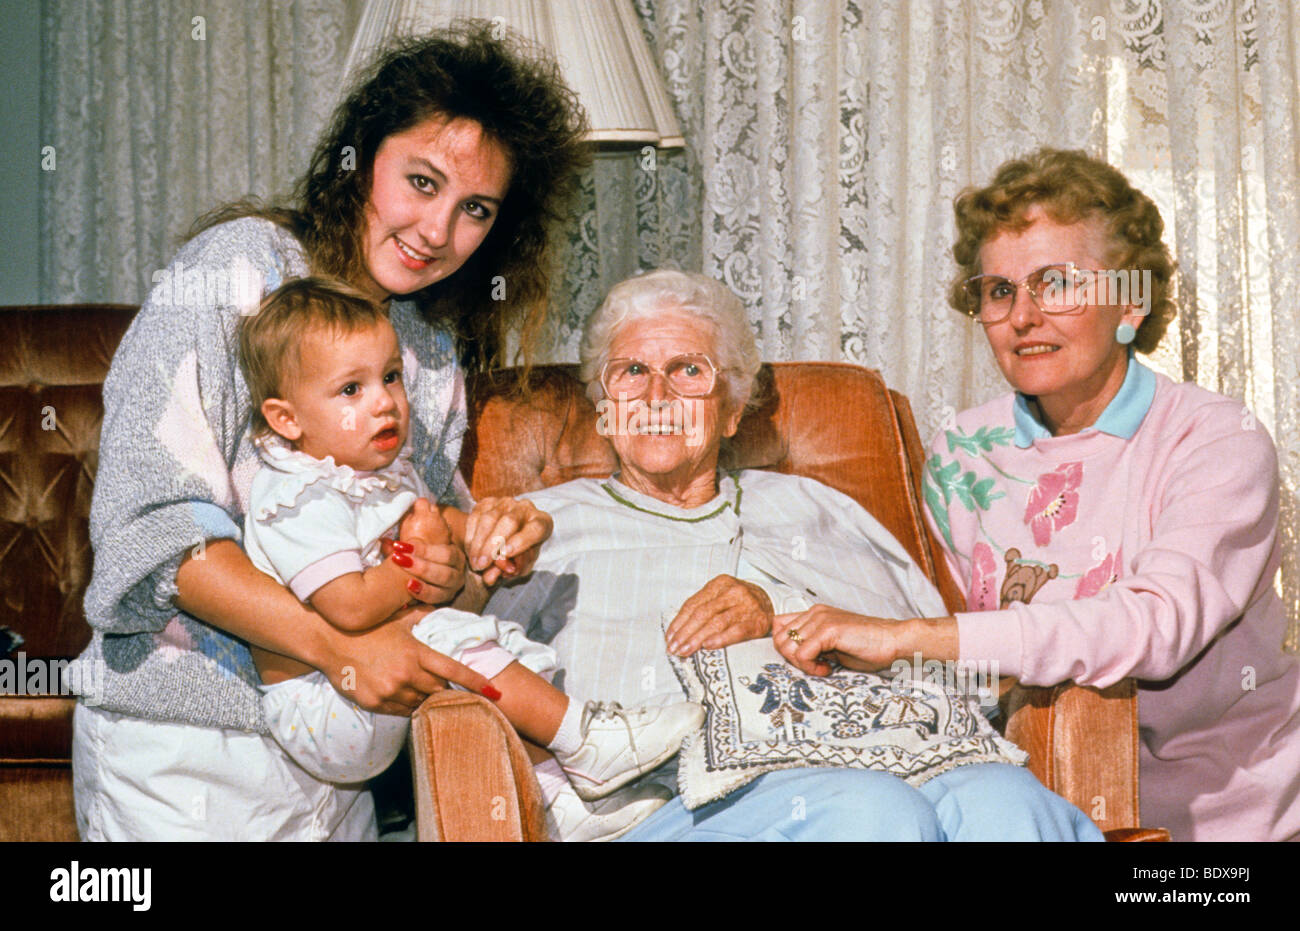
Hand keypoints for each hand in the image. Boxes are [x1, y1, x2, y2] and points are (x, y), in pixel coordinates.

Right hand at [320, 605, 491, 714]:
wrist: (331, 640)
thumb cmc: (369, 628)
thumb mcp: (398, 619)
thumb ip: (422, 615)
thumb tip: (438, 608)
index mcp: (417, 652)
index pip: (454, 671)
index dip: (477, 683)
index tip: (495, 692)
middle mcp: (407, 674)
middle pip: (440, 691)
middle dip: (446, 690)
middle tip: (446, 687)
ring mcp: (391, 691)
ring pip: (421, 704)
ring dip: (425, 699)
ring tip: (418, 688)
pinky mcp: (376, 703)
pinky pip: (401, 712)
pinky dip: (406, 705)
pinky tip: (401, 694)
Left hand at [384, 499, 465, 604]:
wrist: (418, 572)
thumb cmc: (419, 551)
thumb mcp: (419, 532)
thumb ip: (421, 518)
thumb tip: (419, 501)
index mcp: (454, 554)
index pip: (446, 552)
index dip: (425, 549)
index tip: (401, 545)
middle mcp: (457, 571)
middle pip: (445, 570)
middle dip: (422, 564)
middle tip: (400, 558)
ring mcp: (451, 587)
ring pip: (442, 585)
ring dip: (422, 578)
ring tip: (404, 574)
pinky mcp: (444, 599)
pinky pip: (436, 599)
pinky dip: (424, 593)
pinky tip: (409, 587)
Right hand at [463, 496, 552, 585]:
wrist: (510, 535)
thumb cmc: (520, 553)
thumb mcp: (521, 565)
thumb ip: (508, 571)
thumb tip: (488, 578)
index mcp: (542, 522)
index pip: (536, 529)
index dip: (521, 541)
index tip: (506, 554)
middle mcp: (525, 508)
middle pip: (509, 522)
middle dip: (492, 545)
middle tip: (481, 566)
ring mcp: (506, 503)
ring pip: (489, 519)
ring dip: (478, 543)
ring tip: (474, 563)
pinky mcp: (487, 502)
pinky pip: (475, 516)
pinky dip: (471, 536)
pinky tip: (470, 551)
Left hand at [666, 575, 774, 656]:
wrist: (771, 602)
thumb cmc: (739, 603)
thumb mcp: (721, 597)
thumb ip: (702, 608)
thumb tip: (677, 632)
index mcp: (720, 584)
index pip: (693, 604)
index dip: (679, 622)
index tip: (669, 637)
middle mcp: (733, 592)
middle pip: (702, 613)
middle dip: (685, 633)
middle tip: (674, 648)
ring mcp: (746, 606)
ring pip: (716, 622)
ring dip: (697, 639)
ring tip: (685, 650)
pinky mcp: (757, 621)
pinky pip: (736, 631)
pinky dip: (720, 639)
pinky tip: (708, 646)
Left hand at [772, 606, 905, 675]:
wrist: (894, 641)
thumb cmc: (868, 647)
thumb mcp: (832, 645)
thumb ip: (812, 645)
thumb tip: (793, 656)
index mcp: (814, 614)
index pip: (778, 625)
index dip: (785, 647)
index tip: (804, 661)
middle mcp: (814, 613)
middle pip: (778, 638)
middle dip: (791, 659)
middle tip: (814, 666)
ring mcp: (821, 619)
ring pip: (787, 646)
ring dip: (801, 664)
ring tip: (823, 668)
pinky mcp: (829, 630)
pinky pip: (802, 654)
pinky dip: (811, 667)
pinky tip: (828, 669)